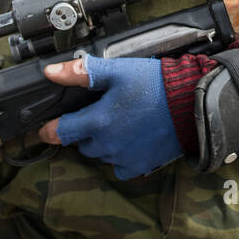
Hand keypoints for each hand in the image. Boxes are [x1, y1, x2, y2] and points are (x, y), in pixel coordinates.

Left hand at [39, 55, 181, 179]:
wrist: (192, 104)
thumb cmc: (156, 85)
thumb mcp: (117, 71)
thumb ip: (82, 73)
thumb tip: (51, 73)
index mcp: (97, 122)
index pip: (61, 132)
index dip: (51, 130)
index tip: (47, 129)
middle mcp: (107, 144)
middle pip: (82, 143)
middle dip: (85, 132)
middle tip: (99, 115)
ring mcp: (124, 158)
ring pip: (101, 154)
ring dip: (103, 143)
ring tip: (118, 125)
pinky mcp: (141, 165)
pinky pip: (121, 167)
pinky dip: (121, 157)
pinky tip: (130, 142)